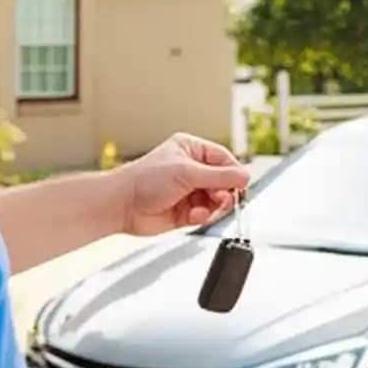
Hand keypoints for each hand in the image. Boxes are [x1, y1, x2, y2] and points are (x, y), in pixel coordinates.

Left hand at [115, 133, 249, 235]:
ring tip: (204, 208)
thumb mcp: (187, 172)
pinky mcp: (186, 211)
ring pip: (217, 200)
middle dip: (224, 192)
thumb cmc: (145, 180)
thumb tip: (246, 176)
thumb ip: (220, 176)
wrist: (122, 205)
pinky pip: (206, 214)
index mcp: (192, 150)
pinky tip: (192, 215)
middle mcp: (192, 170)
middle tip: (221, 198)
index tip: (241, 185)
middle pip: (224, 182)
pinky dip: (203, 216)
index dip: (234, 173)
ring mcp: (189, 191)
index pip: (224, 159)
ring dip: (214, 206)